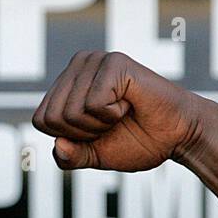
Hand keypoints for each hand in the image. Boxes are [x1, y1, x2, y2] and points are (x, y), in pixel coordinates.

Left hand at [32, 51, 210, 170]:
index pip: (41, 121)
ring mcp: (94, 61)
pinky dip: (112, 115)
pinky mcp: (114, 62)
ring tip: (121, 112)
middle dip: (83, 133)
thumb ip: (69, 156)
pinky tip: (129, 103)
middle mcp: (77, 66)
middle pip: (52, 118)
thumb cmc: (137, 141)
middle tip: (111, 123)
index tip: (96, 131)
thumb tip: (58, 144)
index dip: (68, 139)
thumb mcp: (93, 155)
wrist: (177, 136)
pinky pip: (93, 104)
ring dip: (99, 125)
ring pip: (71, 112)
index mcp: (66, 84)